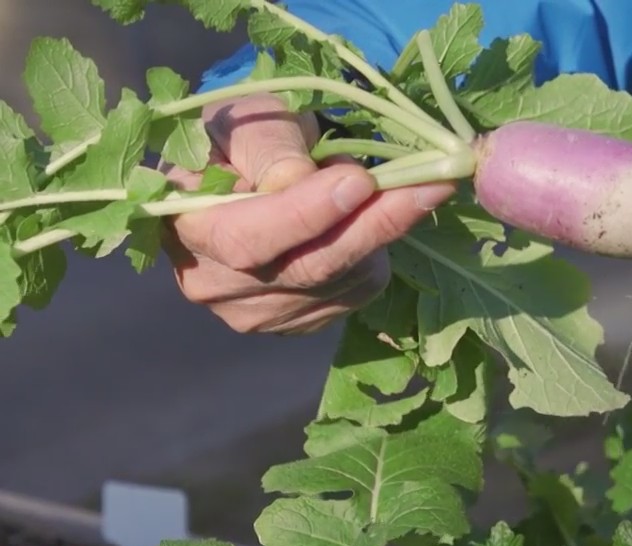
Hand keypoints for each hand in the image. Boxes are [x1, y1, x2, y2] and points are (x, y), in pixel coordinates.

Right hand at [163, 94, 453, 333]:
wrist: (242, 177)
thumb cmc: (239, 141)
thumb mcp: (244, 120)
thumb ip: (268, 149)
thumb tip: (302, 181)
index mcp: (186, 231)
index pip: (248, 239)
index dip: (307, 213)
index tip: (359, 181)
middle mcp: (219, 287)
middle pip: (308, 270)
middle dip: (373, 224)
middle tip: (427, 186)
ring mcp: (262, 314)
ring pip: (343, 281)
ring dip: (379, 229)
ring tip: (379, 182)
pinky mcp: (305, 321)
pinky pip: (358, 291)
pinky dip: (377, 251)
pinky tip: (372, 217)